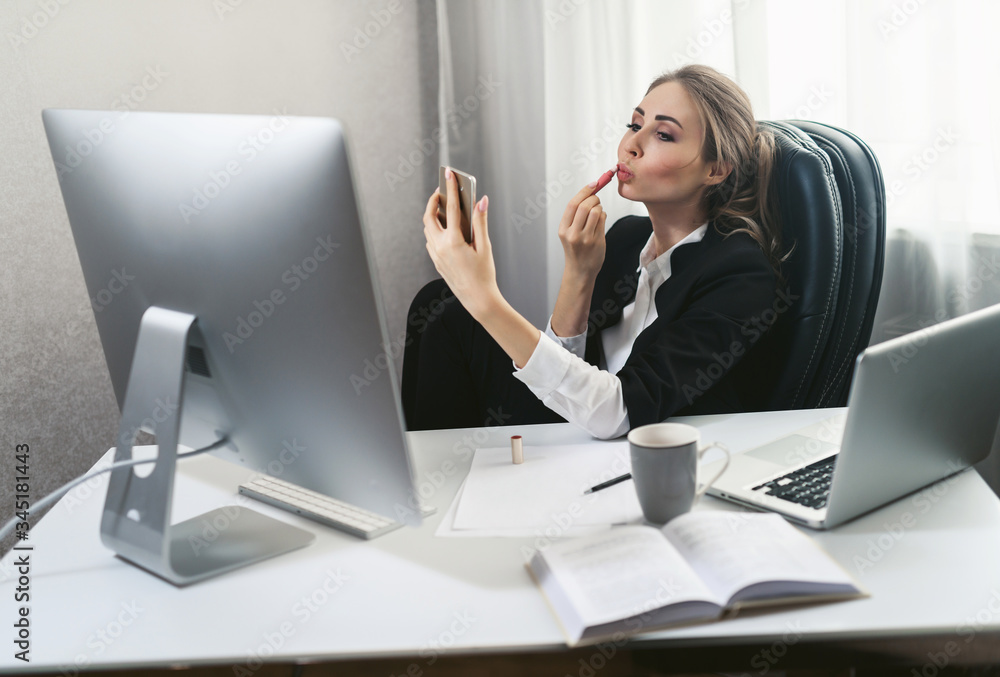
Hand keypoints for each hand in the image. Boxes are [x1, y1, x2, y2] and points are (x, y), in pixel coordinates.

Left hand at [423, 169, 498, 319]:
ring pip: (427, 228)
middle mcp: (440, 247)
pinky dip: (434, 229)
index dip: (451, 188)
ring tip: (442, 206)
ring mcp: (436, 255)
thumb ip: (480, 221)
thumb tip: (481, 200)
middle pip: (429, 216)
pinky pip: (430, 240)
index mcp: (453, 241)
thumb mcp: (485, 246)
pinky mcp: (436, 261)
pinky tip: (445, 227)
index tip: (449, 173)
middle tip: (441, 190)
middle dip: (433, 201)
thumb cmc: (484, 274)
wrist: (478, 300)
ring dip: (433, 215)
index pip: (450, 208)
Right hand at [558, 181, 607, 283]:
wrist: (580, 271)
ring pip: (596, 211)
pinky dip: (603, 215)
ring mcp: (585, 238)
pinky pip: (603, 220)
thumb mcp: (569, 233)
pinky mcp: (597, 242)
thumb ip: (575, 216)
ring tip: (598, 211)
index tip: (594, 183)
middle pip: (585, 206)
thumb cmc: (576, 249)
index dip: (585, 191)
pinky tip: (601, 220)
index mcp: (563, 229)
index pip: (573, 204)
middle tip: (596, 199)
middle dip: (594, 198)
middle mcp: (572, 233)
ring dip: (600, 207)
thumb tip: (590, 192)